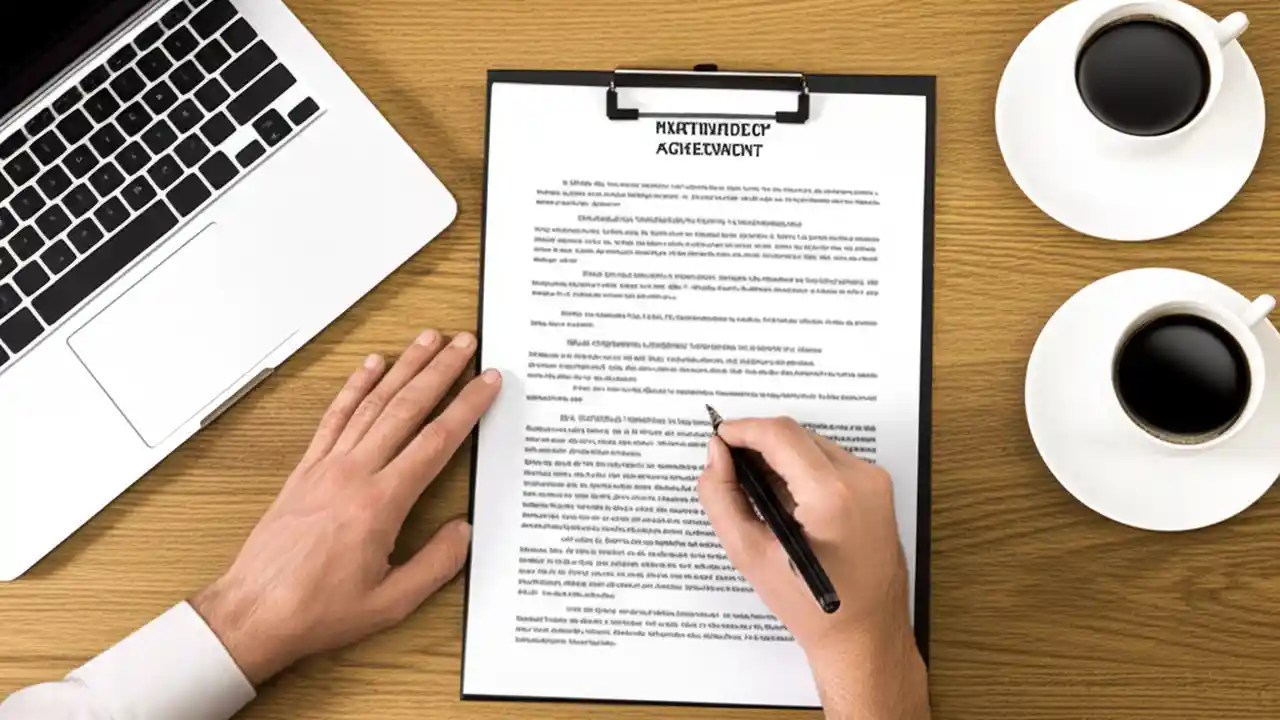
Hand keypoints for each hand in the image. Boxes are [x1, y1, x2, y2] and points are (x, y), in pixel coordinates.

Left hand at [190, 330, 499, 684]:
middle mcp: (353, 475)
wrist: (254, 613)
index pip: (435, 441)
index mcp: (380, 504)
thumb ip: (435, 564)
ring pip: (372, 404)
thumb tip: (463, 531)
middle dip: (440, 371)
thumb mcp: (391, 602)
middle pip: (406, 408)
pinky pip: (335, 418)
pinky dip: (354, 388)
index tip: (486, 383)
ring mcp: (326, 468)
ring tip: (426, 341)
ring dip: (403, 368)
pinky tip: (371, 368)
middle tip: (464, 344)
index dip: (466, 407)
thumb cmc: (317, 610)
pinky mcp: (306, 471)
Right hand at [698, 417, 928, 719]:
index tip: (718, 437)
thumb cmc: (814, 607)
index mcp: (831, 495)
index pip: (779, 435)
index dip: (741, 429)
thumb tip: (715, 457)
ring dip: (780, 458)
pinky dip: (802, 470)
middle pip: (795, 435)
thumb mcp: (751, 554)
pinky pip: (830, 461)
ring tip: (757, 493)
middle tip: (729, 468)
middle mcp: (860, 480)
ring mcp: (874, 482)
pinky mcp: (878, 489)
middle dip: (758, 444)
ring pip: (812, 445)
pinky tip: (786, 502)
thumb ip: (723, 498)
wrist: (865, 636)